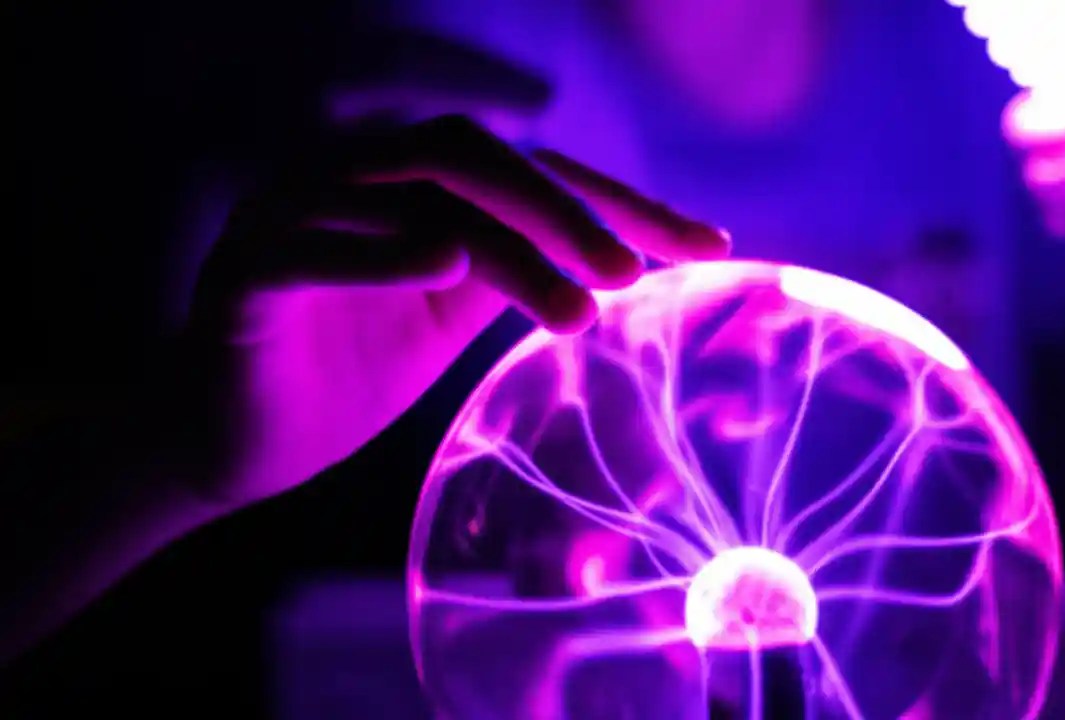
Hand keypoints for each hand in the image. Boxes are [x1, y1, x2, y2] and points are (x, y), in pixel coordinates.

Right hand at [175, 116, 728, 510]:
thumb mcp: (444, 318)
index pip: (523, 166)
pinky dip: (376, 250)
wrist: (231, 447)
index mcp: (403, 186)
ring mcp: (290, 217)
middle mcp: (349, 180)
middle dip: (564, 212)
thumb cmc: (342, 378)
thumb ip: (504, 268)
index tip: (703, 246)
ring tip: (578, 315)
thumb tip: (612, 249)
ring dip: (505, 247)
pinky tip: (442, 261)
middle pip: (469, 159)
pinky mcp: (243, 275)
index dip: (613, 199)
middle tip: (635, 277)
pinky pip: (310, 248)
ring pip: (410, 198)